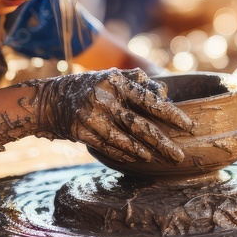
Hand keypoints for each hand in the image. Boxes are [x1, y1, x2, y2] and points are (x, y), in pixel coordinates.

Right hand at [25, 68, 191, 163]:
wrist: (48, 99)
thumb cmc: (90, 87)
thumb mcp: (112, 77)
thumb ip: (139, 83)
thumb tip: (165, 95)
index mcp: (116, 81)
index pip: (150, 99)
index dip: (171, 114)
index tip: (189, 126)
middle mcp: (104, 97)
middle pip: (140, 124)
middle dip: (163, 142)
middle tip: (180, 155)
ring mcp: (91, 116)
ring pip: (124, 139)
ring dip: (145, 151)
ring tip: (162, 159)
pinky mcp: (81, 132)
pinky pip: (108, 146)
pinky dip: (124, 153)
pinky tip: (138, 159)